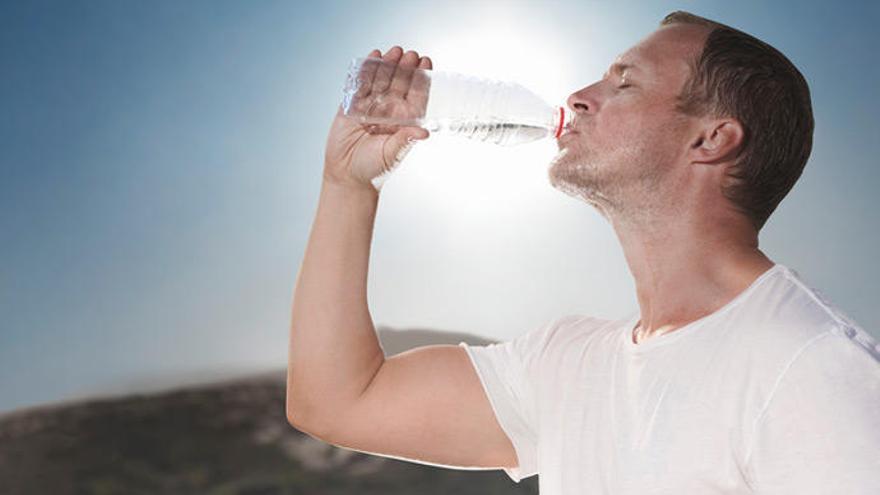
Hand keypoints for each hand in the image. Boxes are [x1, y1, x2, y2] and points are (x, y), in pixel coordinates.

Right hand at [323, 46, 432, 191]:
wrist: (347, 175)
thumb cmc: (374, 168)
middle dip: (406, 68)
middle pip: (399, 83)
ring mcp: (371, 105)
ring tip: (394, 51)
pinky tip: (373, 56)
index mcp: (404, 120)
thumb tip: (425, 132)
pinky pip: (360, 84)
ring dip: (388, 65)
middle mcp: (390, 110)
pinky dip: (366, 70)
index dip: (421, 78)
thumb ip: (406, 140)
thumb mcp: (393, 153)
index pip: (416, 94)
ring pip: (381, 80)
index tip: (426, 62)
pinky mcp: (352, 105)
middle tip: (411, 54)